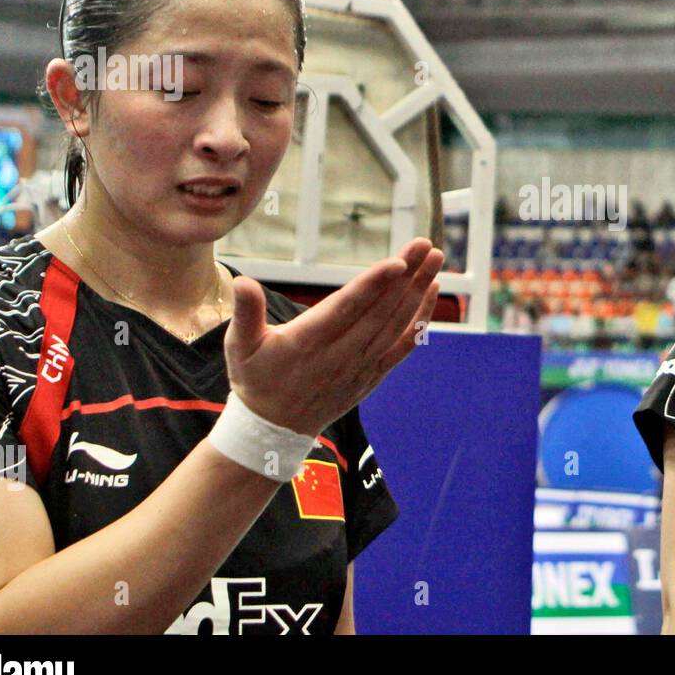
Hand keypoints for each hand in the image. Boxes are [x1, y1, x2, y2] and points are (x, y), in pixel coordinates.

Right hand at [224, 238, 443, 436]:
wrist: (274, 430)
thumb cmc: (255, 379)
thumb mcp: (239, 346)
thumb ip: (245, 312)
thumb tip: (243, 282)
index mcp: (308, 342)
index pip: (347, 308)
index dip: (374, 285)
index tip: (398, 262)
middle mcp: (341, 354)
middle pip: (380, 310)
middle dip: (407, 275)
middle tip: (426, 244)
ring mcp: (361, 365)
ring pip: (395, 323)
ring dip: (417, 290)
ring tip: (435, 258)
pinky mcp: (372, 374)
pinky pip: (402, 345)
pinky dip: (420, 319)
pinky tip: (432, 292)